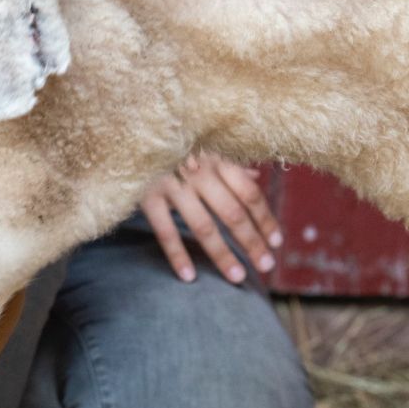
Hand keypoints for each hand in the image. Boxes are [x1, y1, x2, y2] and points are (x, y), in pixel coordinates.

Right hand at [140, 154, 281, 283]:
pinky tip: (189, 276)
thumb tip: (255, 176)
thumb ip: (229, 164)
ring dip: (223, 254)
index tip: (276, 243)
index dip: (265, 219)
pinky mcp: (148, 196)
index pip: (249, 193)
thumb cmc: (173, 141)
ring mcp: (173, 184)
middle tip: (266, 267)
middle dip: (252, 242)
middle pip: (233, 213)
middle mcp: (200, 171)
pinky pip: (166, 231)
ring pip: (204, 226)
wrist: (132, 130)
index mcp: (218, 159)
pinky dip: (177, 255)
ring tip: (238, 277)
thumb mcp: (204, 146)